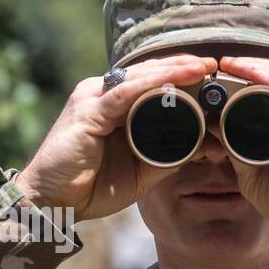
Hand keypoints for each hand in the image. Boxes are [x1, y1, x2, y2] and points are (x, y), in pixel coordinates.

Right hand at [16, 54, 218, 220]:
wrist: (53, 203)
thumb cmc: (90, 188)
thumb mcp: (140, 171)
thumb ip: (166, 155)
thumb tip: (201, 146)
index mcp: (111, 105)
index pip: (150, 83)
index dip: (180, 77)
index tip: (211, 78)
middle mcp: (100, 94)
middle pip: (148, 73)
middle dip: (182, 67)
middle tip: (215, 64)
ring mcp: (93, 99)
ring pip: (140, 77)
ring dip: (173, 70)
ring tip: (203, 67)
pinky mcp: (89, 111)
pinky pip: (126, 92)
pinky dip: (153, 84)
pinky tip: (177, 78)